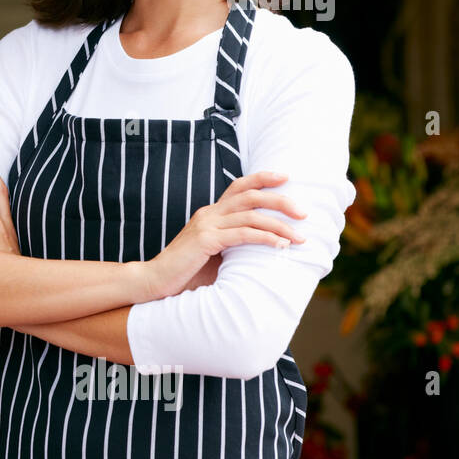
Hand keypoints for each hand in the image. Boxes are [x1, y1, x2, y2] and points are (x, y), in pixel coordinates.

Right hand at [143, 171, 307, 300]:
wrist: (154, 281)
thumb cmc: (185, 272)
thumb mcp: (213, 253)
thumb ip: (233, 245)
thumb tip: (263, 249)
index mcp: (210, 213)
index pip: (238, 187)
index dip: (262, 178)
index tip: (286, 177)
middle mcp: (208, 214)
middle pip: (250, 196)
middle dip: (281, 201)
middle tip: (304, 212)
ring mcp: (206, 225)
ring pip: (251, 215)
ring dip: (280, 224)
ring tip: (299, 237)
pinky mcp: (205, 240)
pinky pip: (242, 234)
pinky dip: (265, 238)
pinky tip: (280, 245)